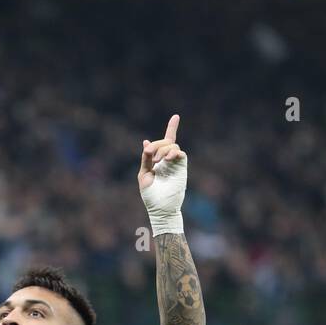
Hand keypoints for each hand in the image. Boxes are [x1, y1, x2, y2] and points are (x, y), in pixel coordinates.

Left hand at [137, 114, 186, 234]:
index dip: (172, 128)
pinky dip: (172, 153)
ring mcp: (175, 163)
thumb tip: (146, 142)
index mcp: (158, 160)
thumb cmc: (151, 195)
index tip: (176, 116)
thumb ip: (146, 158)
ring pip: (172, 146)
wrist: (160, 208)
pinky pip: (180, 153)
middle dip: (157, 145)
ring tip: (157, 161)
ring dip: (163, 149)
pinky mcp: (181, 168)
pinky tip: (166, 159)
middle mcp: (168, 160)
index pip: (166, 141)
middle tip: (151, 157)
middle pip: (166, 141)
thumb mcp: (144, 174)